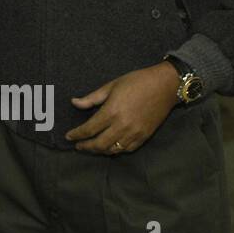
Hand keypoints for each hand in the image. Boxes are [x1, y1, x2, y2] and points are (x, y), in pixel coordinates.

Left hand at [65, 63, 181, 154]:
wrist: (164, 86)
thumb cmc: (136, 82)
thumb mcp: (111, 86)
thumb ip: (91, 98)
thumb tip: (74, 102)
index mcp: (111, 112)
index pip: (89, 129)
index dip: (77, 134)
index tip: (68, 136)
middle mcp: (122, 126)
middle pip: (99, 144)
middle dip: (86, 146)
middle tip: (78, 145)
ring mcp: (134, 133)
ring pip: (112, 149)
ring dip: (99, 151)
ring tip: (91, 147)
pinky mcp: (144, 136)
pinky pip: (127, 149)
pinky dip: (116, 150)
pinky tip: (110, 147)